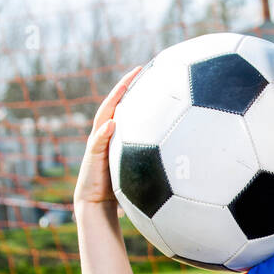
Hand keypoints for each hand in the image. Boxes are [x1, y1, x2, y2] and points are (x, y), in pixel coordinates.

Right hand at [74, 64, 143, 203]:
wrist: (97, 203)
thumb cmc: (120, 188)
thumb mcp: (139, 170)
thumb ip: (153, 161)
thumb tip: (181, 158)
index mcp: (116, 135)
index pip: (124, 107)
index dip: (134, 91)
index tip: (149, 73)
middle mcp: (105, 134)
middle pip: (112, 104)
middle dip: (123, 86)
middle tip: (137, 70)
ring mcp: (97, 143)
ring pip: (103, 117)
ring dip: (112, 102)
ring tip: (122, 88)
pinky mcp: (92, 156)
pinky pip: (97, 142)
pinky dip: (104, 132)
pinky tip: (112, 124)